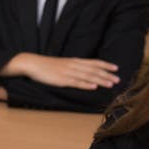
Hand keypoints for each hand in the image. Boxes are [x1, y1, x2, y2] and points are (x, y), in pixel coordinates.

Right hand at [1, 53, 119, 89]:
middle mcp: (72, 65)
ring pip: (87, 76)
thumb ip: (71, 66)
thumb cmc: (44, 65)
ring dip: (100, 80)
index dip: (105, 64)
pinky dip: (85, 84)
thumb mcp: (60, 63)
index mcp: (73, 61)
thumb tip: (80, 71)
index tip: (116, 67)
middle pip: (93, 70)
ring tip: (111, 84)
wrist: (31, 63)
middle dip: (106, 75)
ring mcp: (67, 72)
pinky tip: (93, 87)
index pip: (93, 62)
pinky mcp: (61, 80)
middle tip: (118, 79)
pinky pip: (75, 82)